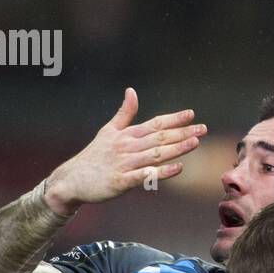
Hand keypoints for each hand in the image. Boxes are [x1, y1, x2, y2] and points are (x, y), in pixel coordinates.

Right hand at [44, 87, 205, 215]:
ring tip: (195, 142)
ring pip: (154, 154)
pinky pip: (144, 175)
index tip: (191, 114)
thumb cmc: (93, 156)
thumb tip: (132, 91)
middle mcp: (127, 147)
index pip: (154, 124)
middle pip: (158, 138)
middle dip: (182, 132)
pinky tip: (178, 168)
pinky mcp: (120, 181)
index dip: (173, 119)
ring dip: (176, 148)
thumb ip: (124, 113)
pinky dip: (161, 172)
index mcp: (126, 135)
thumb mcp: (108, 131)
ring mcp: (124, 164)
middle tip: (203, 128)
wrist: (70, 180)